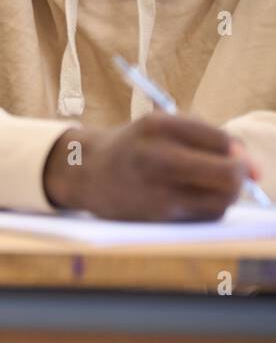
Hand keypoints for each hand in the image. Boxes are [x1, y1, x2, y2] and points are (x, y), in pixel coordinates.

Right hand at [42, 112, 255, 220]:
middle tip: (233, 176)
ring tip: (205, 186)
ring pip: (223, 200)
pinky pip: (206, 216)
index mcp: (159, 126)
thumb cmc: (135, 147)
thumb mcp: (161, 126)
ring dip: (225, 195)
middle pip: (229, 174)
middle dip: (240, 176)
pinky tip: (189, 199)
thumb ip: (208, 138)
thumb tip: (255, 171)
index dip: (237, 152)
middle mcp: (157, 157)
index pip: (222, 141)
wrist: (86, 173)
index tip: (234, 157)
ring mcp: (157, 189)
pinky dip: (208, 208)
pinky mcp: (158, 215)